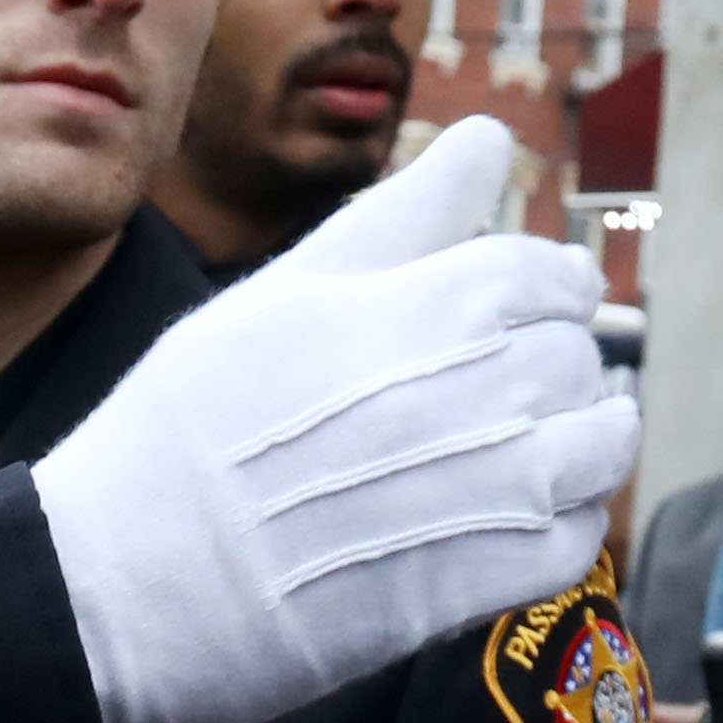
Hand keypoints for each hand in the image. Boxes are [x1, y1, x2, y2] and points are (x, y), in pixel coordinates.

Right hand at [36, 116, 636, 722]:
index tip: (522, 311)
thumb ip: (399, 216)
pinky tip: (516, 522)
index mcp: (418, 304)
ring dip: (584, 441)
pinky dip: (566, 527)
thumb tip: (485, 136)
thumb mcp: (277, 295)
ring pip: (599, 446)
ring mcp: (478, 493)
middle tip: (506, 389)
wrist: (123, 584)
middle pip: (578, 357)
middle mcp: (464, 389)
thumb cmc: (183, 430)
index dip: (547, 289)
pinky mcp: (472, 586)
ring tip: (535, 452)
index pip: (547, 274)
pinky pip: (578, 542)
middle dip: (557, 365)